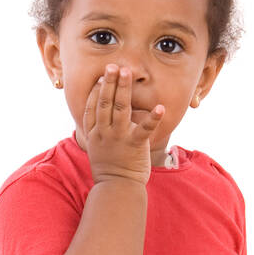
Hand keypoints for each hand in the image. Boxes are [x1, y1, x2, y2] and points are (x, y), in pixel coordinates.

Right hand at [83, 64, 165, 185]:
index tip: (101, 77)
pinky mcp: (134, 145)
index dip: (97, 91)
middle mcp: (104, 132)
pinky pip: (144, 129)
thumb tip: (97, 117)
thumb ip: (96, 131)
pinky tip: (160, 107)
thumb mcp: (96, 148)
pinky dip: (153, 118)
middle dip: (109, 82)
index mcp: (95, 133)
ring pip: (120, 108)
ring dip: (123, 89)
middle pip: (105, 102)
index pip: (93, 107)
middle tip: (113, 66)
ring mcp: (119, 138)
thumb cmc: (108, 169)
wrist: (117, 189)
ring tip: (126, 72)